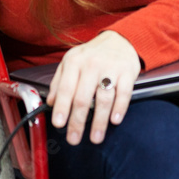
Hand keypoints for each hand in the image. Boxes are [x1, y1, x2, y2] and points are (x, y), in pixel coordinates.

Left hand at [46, 30, 141, 145]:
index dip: (62, 108)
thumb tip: (50, 102)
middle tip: (73, 139)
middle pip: (83, 98)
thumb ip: (59, 82)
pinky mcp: (127, 73)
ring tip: (95, 138)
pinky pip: (123, 93)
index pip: (66, 89)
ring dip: (99, 122)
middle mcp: (92, 65)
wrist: (120, 39)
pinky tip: (114, 121)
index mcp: (74, 63)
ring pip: (103, 99)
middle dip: (77, 122)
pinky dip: (119, 108)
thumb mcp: (71, 62)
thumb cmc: (92, 55)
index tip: (58, 124)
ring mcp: (111, 69)